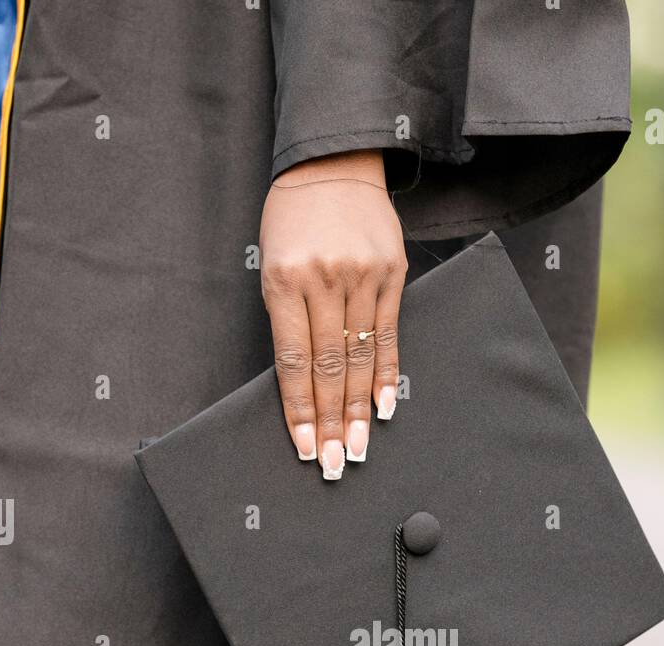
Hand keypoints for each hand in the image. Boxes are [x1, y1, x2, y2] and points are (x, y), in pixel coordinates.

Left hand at [259, 150, 406, 478]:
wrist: (333, 165)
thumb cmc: (293, 219)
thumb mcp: (272, 264)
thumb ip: (287, 319)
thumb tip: (302, 384)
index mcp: (285, 281)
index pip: (295, 362)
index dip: (300, 411)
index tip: (306, 447)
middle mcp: (325, 281)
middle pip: (329, 369)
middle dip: (330, 422)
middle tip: (336, 463)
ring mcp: (362, 278)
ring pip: (360, 359)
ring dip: (357, 410)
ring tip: (358, 447)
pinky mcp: (391, 275)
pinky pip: (389, 336)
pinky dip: (386, 376)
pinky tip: (382, 407)